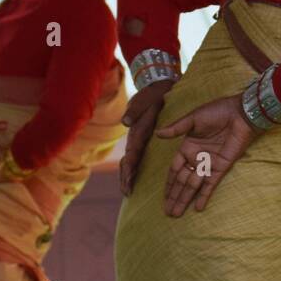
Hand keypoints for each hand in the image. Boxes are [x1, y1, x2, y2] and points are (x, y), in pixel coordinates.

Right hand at [119, 79, 175, 196]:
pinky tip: (137, 178)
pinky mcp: (145, 140)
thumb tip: (124, 122)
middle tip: (127, 193)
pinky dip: (136, 169)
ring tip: (128, 191)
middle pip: (129, 162)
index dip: (129, 169)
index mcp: (137, 133)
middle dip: (126, 178)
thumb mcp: (144, 99)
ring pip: (132, 162)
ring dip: (129, 176)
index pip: (131, 155)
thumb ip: (135, 110)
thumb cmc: (151, 95)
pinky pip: (139, 157)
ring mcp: (139, 140)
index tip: (128, 182)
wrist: (156, 88)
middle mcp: (136, 139)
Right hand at [155, 94, 258, 216]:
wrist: (240, 113)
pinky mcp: (222, 167)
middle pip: (182, 182)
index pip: (174, 170)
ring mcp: (209, 164)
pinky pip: (211, 184)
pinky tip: (197, 208)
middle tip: (168, 212)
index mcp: (187, 148)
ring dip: (185, 199)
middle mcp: (196, 158)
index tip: (163, 197)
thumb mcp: (193, 119)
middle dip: (175, 196)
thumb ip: (177, 129)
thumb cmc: (217, 111)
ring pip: (194, 186)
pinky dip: (204, 196)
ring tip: (176, 213)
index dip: (169, 184)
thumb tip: (158, 133)